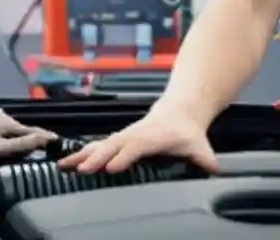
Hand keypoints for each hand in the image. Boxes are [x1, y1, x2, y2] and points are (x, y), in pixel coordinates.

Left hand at [0, 107, 56, 160]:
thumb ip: (21, 145)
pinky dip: (6, 130)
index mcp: (9, 123)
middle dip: (30, 135)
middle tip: (39, 145)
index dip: (45, 136)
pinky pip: (0, 123)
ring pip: (10, 125)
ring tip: (21, 142)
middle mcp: (4, 115)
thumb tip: (43, 139)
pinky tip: (2, 135)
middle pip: (21, 128)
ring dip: (17, 133)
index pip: (32, 131)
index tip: (56, 139)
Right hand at [57, 104, 218, 174]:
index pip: (136, 146)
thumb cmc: (185, 130)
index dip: (125, 156)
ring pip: (100, 145)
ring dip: (82, 155)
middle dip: (97, 157)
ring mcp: (123, 136)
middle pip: (112, 145)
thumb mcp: (199, 145)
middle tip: (83, 169)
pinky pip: (97, 147)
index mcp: (151, 137)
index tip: (113, 166)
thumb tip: (214, 169)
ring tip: (65, 165)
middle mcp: (134, 135)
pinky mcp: (117, 139)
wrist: (179, 110)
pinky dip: (81, 154)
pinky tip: (67, 163)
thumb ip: (205, 159)